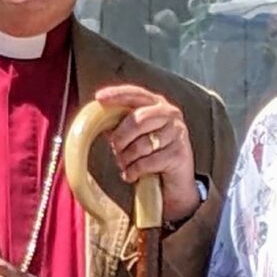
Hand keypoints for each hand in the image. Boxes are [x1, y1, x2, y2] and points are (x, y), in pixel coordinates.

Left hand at [92, 83, 200, 228]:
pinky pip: (148, 162)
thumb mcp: (135, 136)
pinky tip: (132, 175)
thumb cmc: (153, 155)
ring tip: (125, 164)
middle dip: (120, 138)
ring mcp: (177, 133)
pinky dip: (134, 171)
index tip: (100, 98)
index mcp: (157, 104)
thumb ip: (120, 125)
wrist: (176, 182)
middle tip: (115, 149)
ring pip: (141, 144)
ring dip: (127, 158)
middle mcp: (170, 115)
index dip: (117, 95)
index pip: (136, 94)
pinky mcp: (179, 154)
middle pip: (137, 120)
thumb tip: (98, 121)